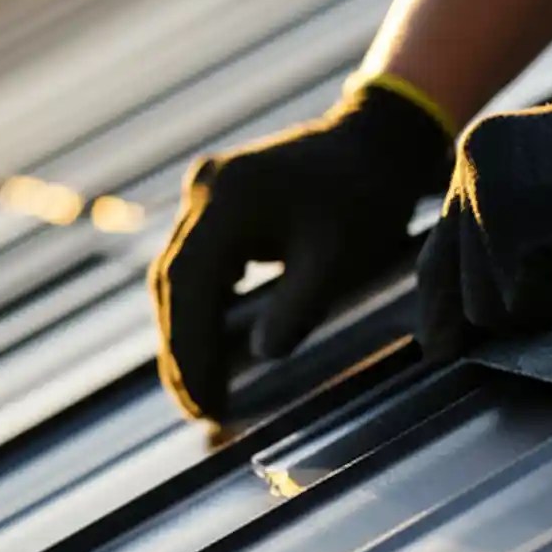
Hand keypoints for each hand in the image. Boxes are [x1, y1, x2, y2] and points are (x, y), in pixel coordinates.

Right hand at [151, 84, 449, 418]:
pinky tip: (212, 342)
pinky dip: (200, 303)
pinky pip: (196, 258)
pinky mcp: (219, 197)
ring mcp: (207, 188)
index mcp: (226, 200)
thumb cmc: (367, 199)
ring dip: (186, 331)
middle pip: (172, 282)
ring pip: (178, 272)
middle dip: (182, 351)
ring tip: (201, 390)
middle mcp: (204, 189)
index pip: (187, 288)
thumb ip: (298, 306)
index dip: (188, 352)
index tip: (202, 407)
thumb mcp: (340, 258)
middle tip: (199, 412)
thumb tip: (262, 358)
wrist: (379, 139)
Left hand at [417, 43, 551, 360]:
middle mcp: (467, 174)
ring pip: (488, 307)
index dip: (440, 302)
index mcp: (477, 156)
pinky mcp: (510, 236)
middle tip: (469, 349)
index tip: (438, 344)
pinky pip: (526, 306)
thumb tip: (477, 307)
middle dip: (479, 318)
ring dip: (543, 304)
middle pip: (452, 284)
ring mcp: (483, 204)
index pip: (441, 248)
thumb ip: (511, 225)